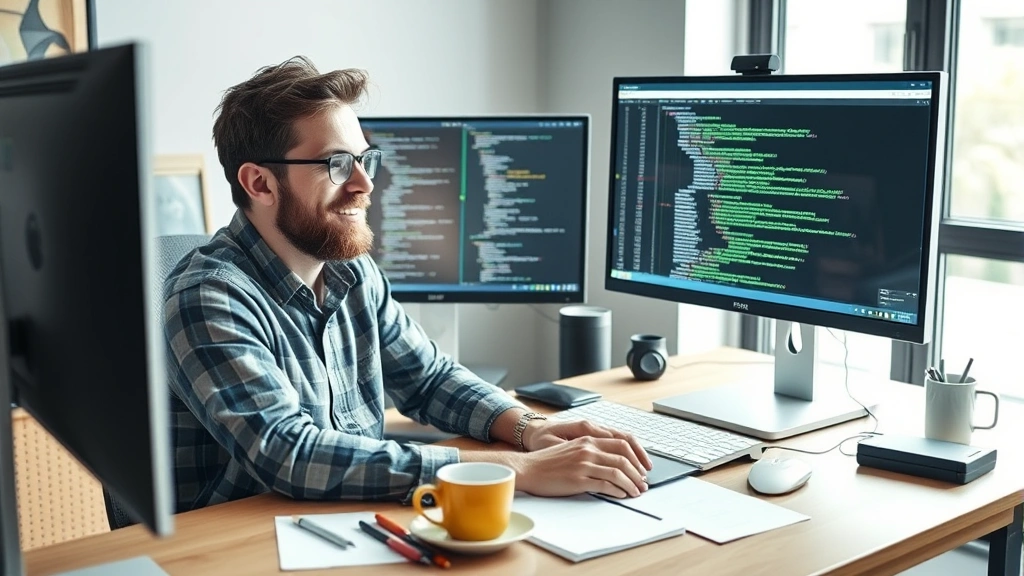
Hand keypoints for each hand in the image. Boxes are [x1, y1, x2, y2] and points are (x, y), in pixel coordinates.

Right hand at [516, 436, 649, 497]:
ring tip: (636, 491)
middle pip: (623, 459)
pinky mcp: (578, 480)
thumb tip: (612, 462)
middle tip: (643, 483)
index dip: (637, 457)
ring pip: (618, 472)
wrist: (528, 469)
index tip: (642, 468)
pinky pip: (605, 485)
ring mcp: (583, 464)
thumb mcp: (572, 448)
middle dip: (637, 473)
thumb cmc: (548, 462)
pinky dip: (618, 491)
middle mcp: (588, 449)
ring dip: (632, 483)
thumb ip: (591, 451)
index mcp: (588, 440)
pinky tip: (622, 494)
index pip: (621, 444)